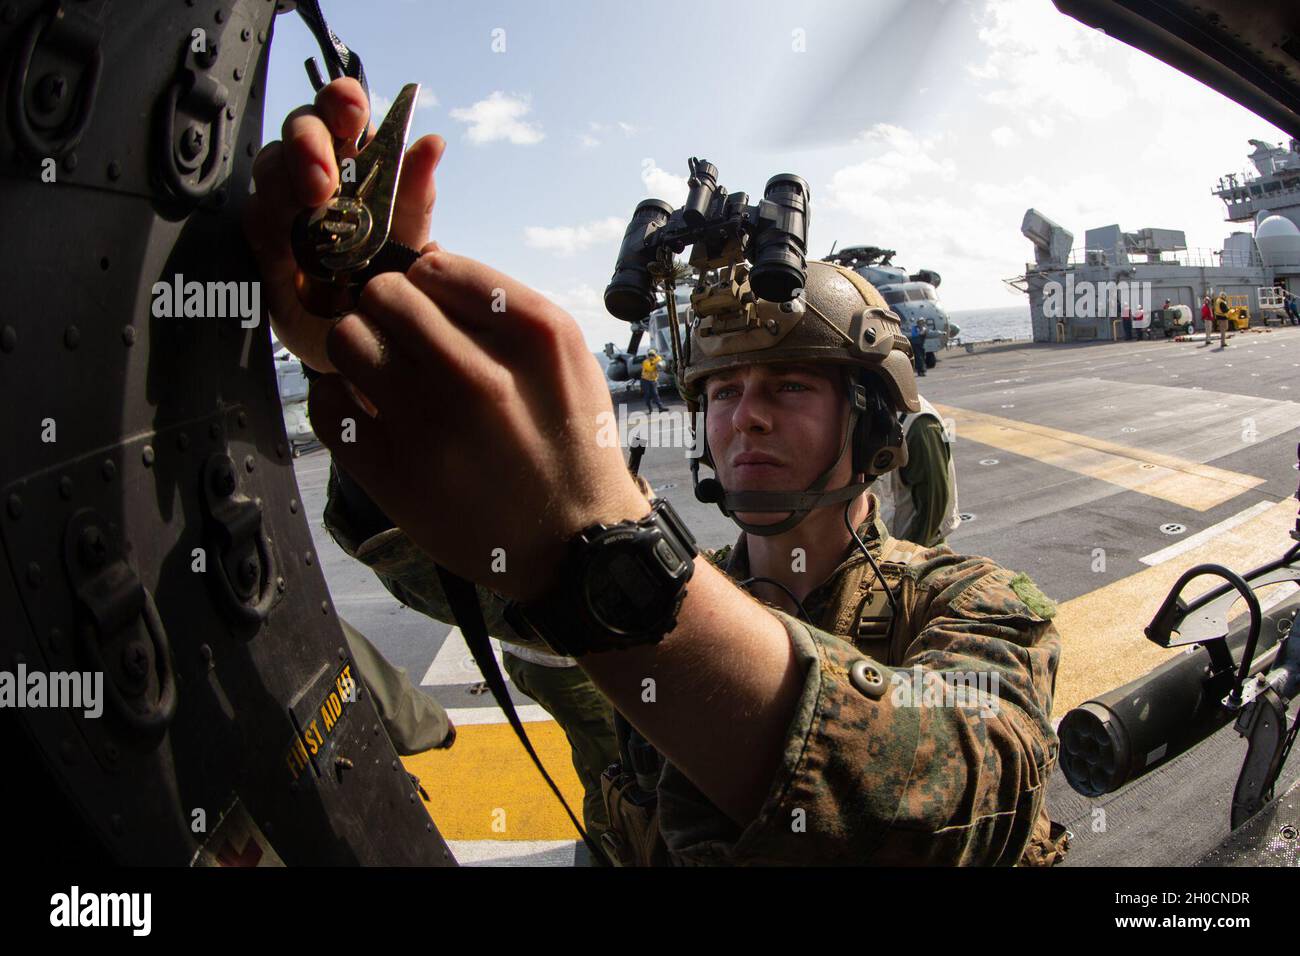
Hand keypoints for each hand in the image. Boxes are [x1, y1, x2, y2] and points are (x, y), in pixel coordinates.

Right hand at [242, 78, 444, 372]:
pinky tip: (289, 243)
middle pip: (300, 129)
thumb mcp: (409, 244)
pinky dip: (270, 223)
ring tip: (312, 207)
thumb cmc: (387, 286)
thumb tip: (432, 143)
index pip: (343, 111)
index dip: (342, 101)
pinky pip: (254, 217)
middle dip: (309, 143)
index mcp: (359, 162)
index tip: (351, 114)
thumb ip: (416, 198)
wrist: (365, 345)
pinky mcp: (263, 240)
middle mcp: (319, 175)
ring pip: (271, 165)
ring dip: (287, 179)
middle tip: (323, 180)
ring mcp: (287, 204)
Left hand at [310, 250, 651, 600]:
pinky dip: (338, 401)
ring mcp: (433, 426)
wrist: (574, 543)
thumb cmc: (571, 444)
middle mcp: (480, 375)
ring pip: (346, 338)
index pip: (434, 266)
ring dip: (358, 350)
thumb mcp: (568, 361)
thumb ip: (505, 306)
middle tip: (401, 341)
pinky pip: (327, 404)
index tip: (432, 311)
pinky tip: (367, 413)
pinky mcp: (395, 473)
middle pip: (383, 294)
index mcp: (534, 337)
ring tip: (382, 374)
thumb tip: (423, 259)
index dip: (424, 284)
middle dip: (386, 310)